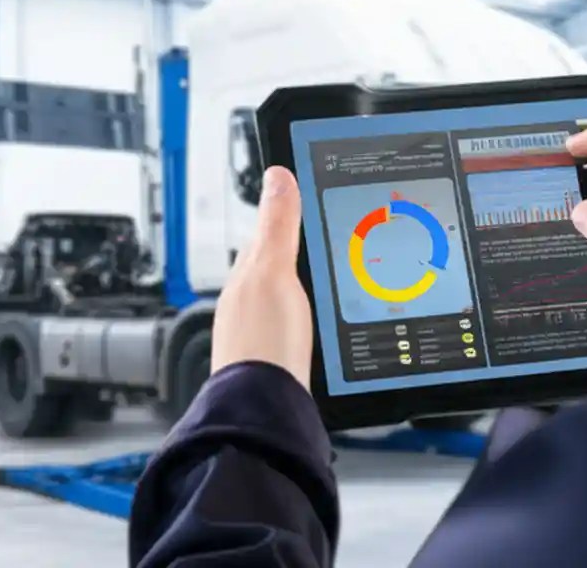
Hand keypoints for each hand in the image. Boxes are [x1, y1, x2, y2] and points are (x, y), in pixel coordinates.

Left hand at [210, 167, 313, 389]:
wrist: (267, 410)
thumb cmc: (262, 346)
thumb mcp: (274, 273)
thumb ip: (278, 227)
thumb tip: (278, 176)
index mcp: (247, 275)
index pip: (269, 231)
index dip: (292, 213)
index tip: (314, 197)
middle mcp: (251, 302)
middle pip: (282, 264)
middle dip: (304, 251)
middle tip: (334, 235)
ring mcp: (266, 330)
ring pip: (292, 294)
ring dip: (312, 285)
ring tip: (339, 275)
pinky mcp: (282, 356)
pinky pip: (300, 322)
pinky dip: (316, 314)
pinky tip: (329, 320)